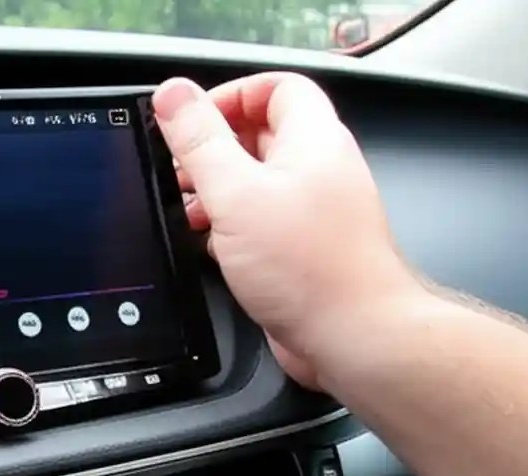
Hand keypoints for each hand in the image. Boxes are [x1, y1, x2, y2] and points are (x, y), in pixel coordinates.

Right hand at [153, 74, 425, 389]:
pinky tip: (212, 246)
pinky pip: (262, 222)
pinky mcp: (305, 249)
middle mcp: (319, 170)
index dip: (230, 95)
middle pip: (261, 134)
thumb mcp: (236, 193)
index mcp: (312, 139)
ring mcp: (314, 211)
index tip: (191, 120)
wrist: (354, 336)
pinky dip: (232, 227)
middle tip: (181, 168)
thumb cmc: (311, 268)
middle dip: (213, 148)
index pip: (276, 88)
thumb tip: (173, 95)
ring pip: (257, 182)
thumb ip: (200, 140)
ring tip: (191, 210)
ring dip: (218, 191)